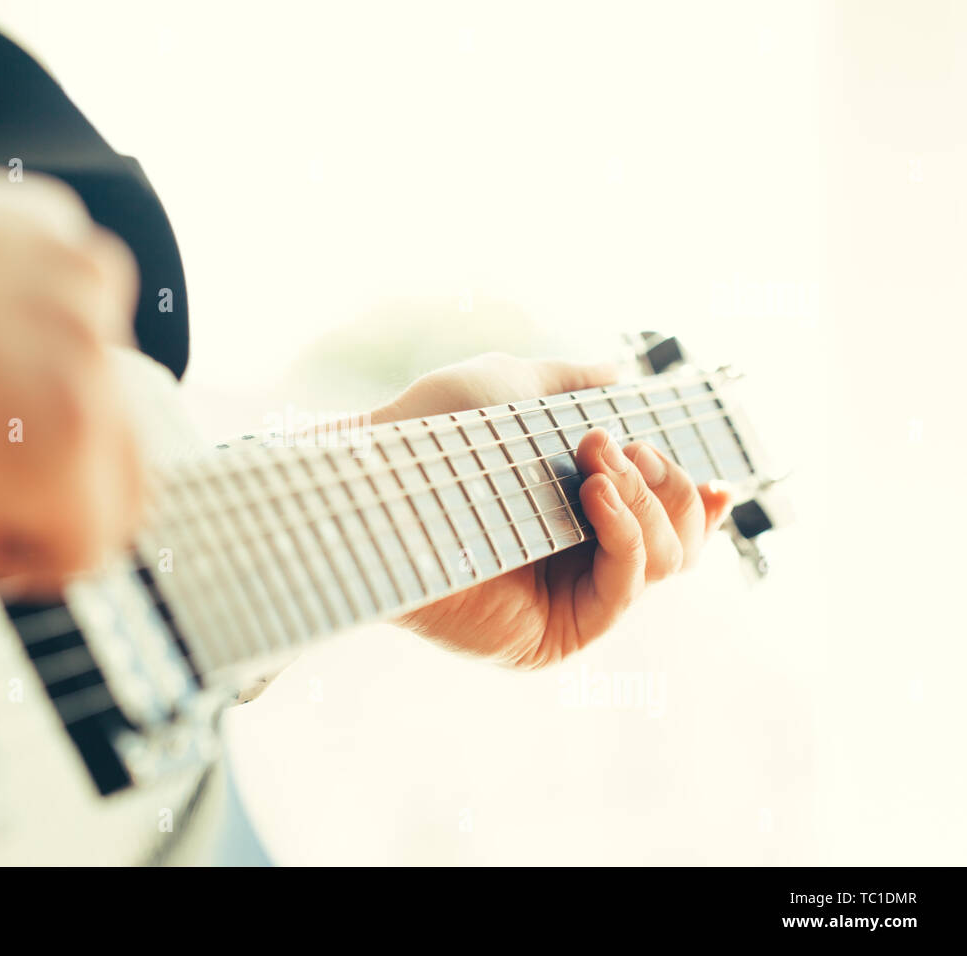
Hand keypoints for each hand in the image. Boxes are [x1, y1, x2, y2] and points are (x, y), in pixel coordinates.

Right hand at [0, 149, 143, 594]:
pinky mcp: (65, 438)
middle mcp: (91, 293)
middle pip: (122, 434)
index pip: (97, 363)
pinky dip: (24, 563)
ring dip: (41, 522)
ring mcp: (87, 364)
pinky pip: (87, 547)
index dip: (31, 419)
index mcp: (56, 240)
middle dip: (51, 480)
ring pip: (119, 496)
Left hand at [369, 352, 733, 668]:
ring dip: (646, 501)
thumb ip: (572, 384)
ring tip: (594, 464)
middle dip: (663, 483)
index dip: (694, 501)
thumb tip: (620, 375)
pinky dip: (628, 537)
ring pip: (663, 565)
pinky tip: (596, 495)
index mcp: (570, 517)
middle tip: (613, 447)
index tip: (714, 477)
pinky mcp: (549, 639)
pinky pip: (624, 593)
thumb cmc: (436, 432)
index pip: (658, 522)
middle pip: (678, 544)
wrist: (385, 478)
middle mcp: (572, 565)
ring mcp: (563, 604)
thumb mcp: (516, 390)